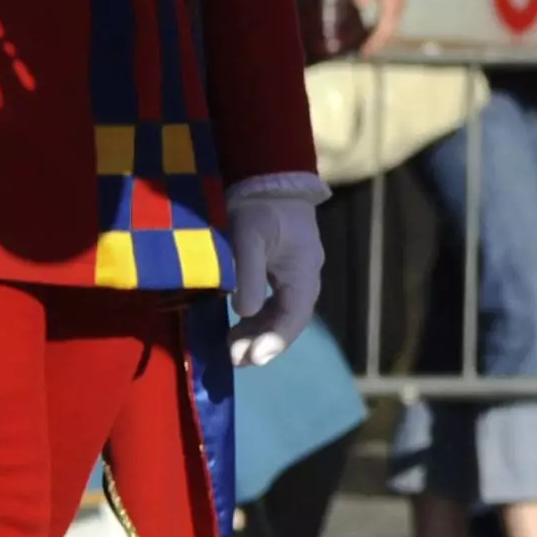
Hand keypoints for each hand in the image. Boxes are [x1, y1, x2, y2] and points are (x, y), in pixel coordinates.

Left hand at [225, 190, 323, 367]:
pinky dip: (255, 320)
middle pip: (287, 321)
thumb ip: (249, 274)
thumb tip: (243, 312)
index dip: (275, 340)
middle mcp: (304, 278)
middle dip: (262, 343)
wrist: (269, 177)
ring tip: (232, 350)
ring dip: (257, 334)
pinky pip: (272, 304)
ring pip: (279, 315)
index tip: (253, 358)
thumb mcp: (250, 236)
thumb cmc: (260, 204)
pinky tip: (236, 328)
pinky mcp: (279, 272)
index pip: (294, 315)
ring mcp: (293, 276)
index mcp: (303, 271)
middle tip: (235, 359)